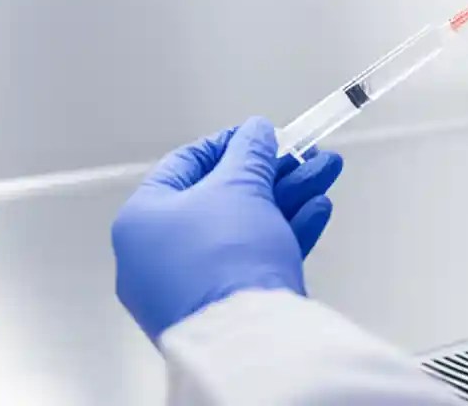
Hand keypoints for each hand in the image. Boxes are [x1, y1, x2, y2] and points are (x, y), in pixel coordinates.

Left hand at [111, 117, 342, 339]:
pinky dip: (283, 235)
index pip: (184, 166)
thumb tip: (255, 131)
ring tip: (325, 173)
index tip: (261, 134)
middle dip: (272, 173)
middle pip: (222, 198)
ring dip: (288, 198)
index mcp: (142, 219)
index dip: (227, 144)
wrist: (245, 336)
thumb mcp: (240, 187)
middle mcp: (157, 255)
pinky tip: (316, 211)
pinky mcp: (222, 309)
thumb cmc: (225, 253)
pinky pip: (251, 262)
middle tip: (307, 154)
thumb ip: (250, 152)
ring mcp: (190, 286)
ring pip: (244, 230)